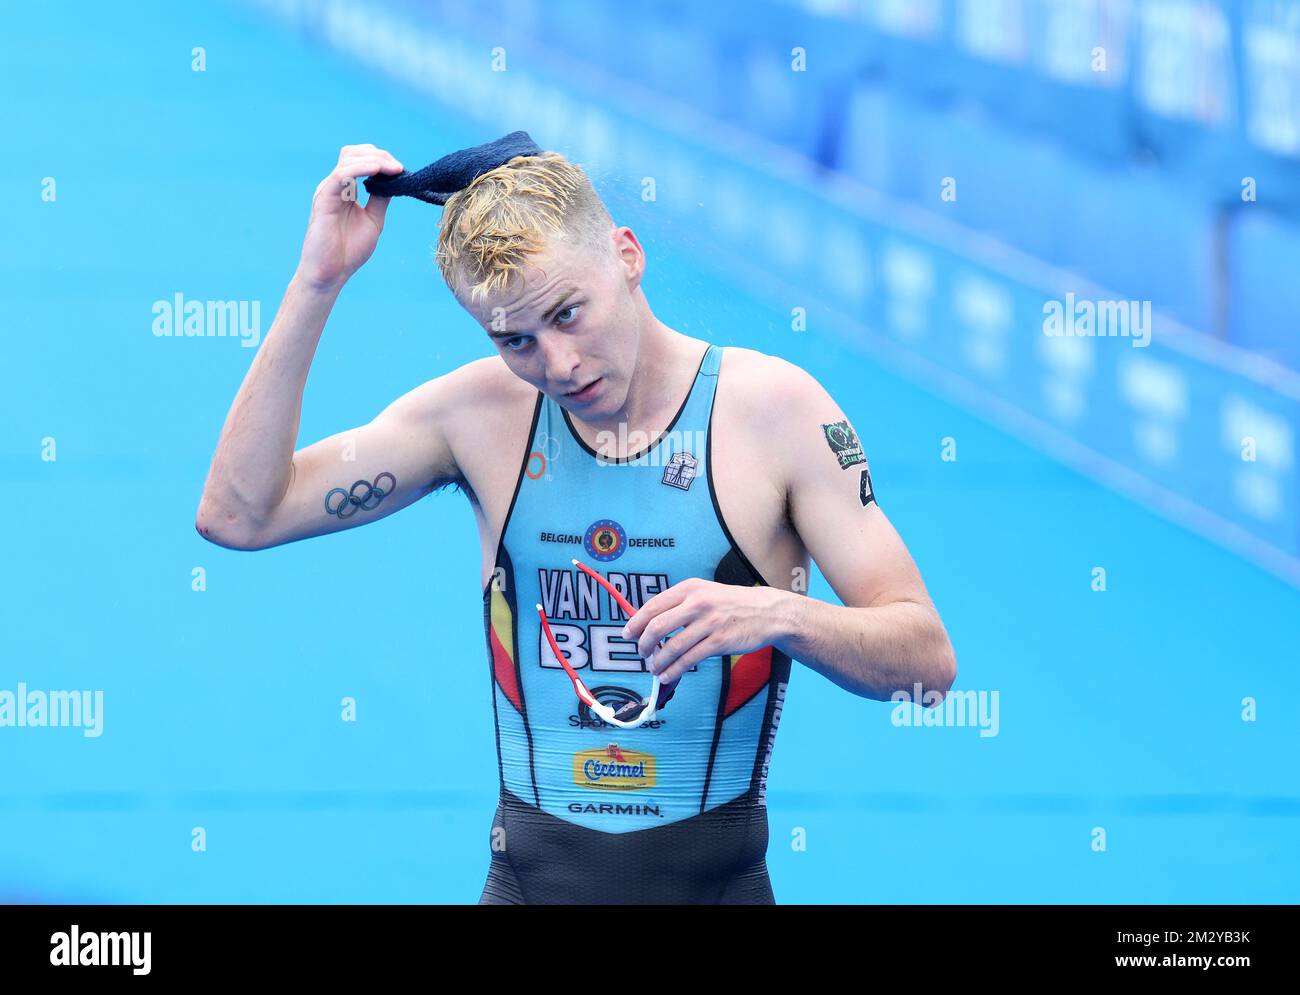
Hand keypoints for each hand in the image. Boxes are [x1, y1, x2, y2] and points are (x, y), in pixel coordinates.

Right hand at [296, 144, 403, 291]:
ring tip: (394, 169)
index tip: (401, 170)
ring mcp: (328, 190)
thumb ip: (380, 199)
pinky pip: (341, 175)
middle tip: (398, 168)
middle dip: (379, 155)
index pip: (360, 160)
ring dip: (375, 160)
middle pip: (354, 153)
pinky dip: (361, 168)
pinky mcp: (323, 199)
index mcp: (345, 190)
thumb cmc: (348, 251)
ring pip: (348, 159)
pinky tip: (377, 170)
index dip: (382, 160)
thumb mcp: (373, 220)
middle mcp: (335, 186)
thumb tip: (394, 181)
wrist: (331, 273)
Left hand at [621, 579, 793, 685]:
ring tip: (655, 669)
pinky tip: (668, 675)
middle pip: (657, 626)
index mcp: (690, 588)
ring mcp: (710, 622)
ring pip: (672, 646)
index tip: (628, 635)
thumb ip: (679, 605)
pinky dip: (674, 670)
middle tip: (642, 654)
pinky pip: (689, 659)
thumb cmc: (732, 605)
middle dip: (644, 644)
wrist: (767, 612)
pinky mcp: (720, 641)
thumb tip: (650, 625)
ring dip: (658, 662)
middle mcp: (698, 602)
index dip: (635, 623)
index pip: (653, 606)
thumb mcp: (705, 593)